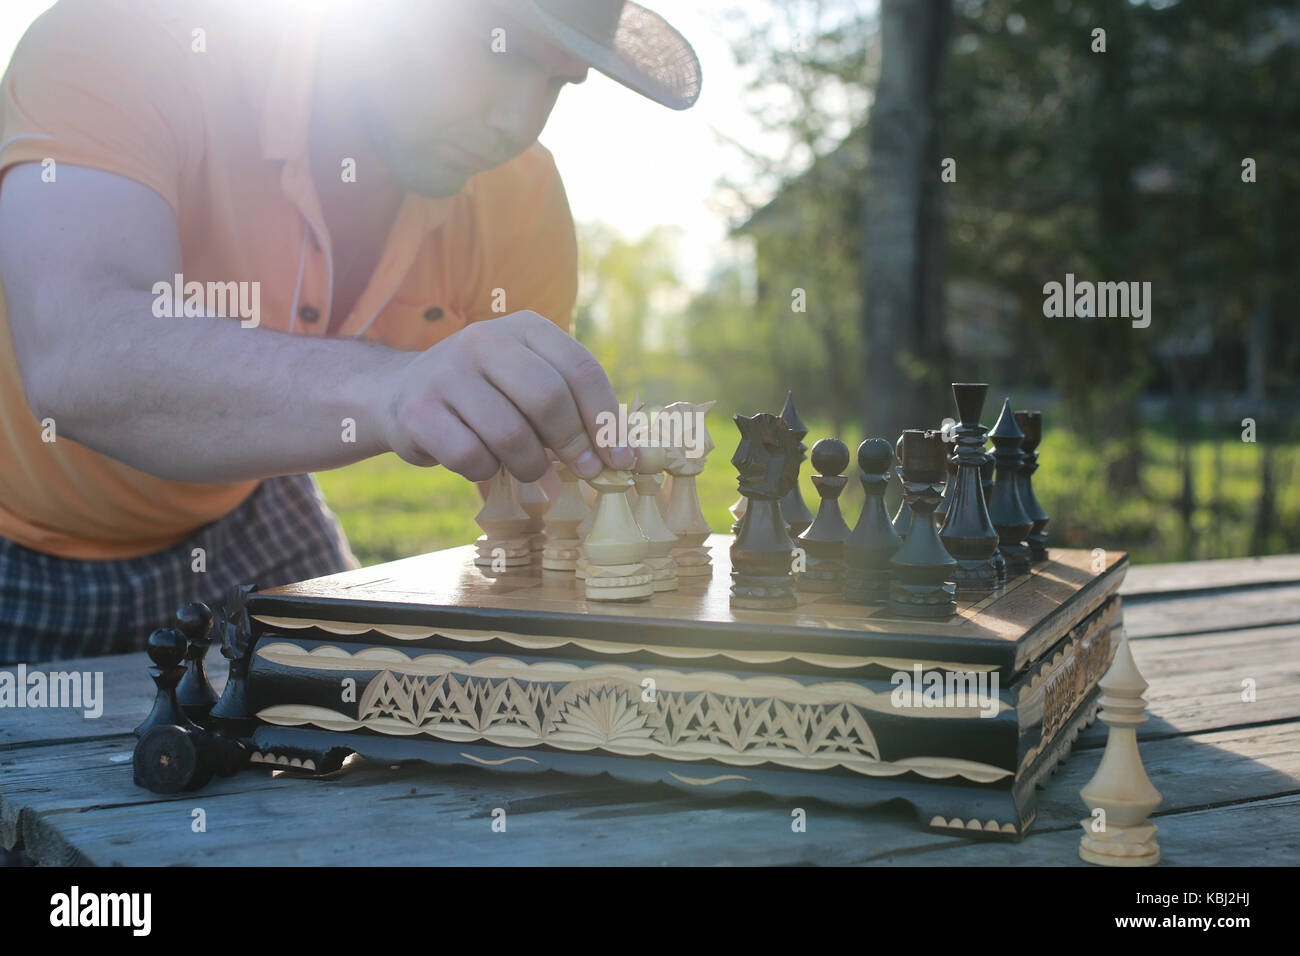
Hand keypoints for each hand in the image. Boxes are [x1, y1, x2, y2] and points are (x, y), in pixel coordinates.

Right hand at [379, 310, 632, 481]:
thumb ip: (571, 405)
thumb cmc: (487, 395)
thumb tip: (622, 455)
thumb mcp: (529, 381)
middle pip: (548, 398)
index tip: (621, 457)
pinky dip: (486, 472)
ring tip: (530, 468)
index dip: (606, 418)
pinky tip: (482, 462)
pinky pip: (472, 457)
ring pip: (511, 435)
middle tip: (584, 469)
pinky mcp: (419, 411)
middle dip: (573, 444)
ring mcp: (447, 373)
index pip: (580, 369)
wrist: (401, 392)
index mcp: (524, 326)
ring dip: (531, 466)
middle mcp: (483, 340)